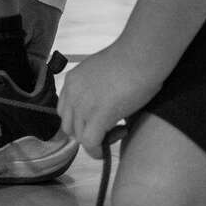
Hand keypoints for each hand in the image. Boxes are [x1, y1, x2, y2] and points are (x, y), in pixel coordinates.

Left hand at [58, 43, 162, 157]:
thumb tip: (105, 105)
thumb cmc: (130, 60)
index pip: (64, 110)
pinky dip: (99, 150)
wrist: (140, 56)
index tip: (99, 118)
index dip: (80, 120)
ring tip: (120, 129)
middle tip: (111, 127)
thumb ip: (95, 87)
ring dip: (98, 140)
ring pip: (80, 137)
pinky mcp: (98, 117)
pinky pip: (90, 144)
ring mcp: (83, 106)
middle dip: (87, 132)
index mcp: (72, 80)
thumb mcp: (102, 72)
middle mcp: (72, 93)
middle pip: (69, 126)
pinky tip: (118, 137)